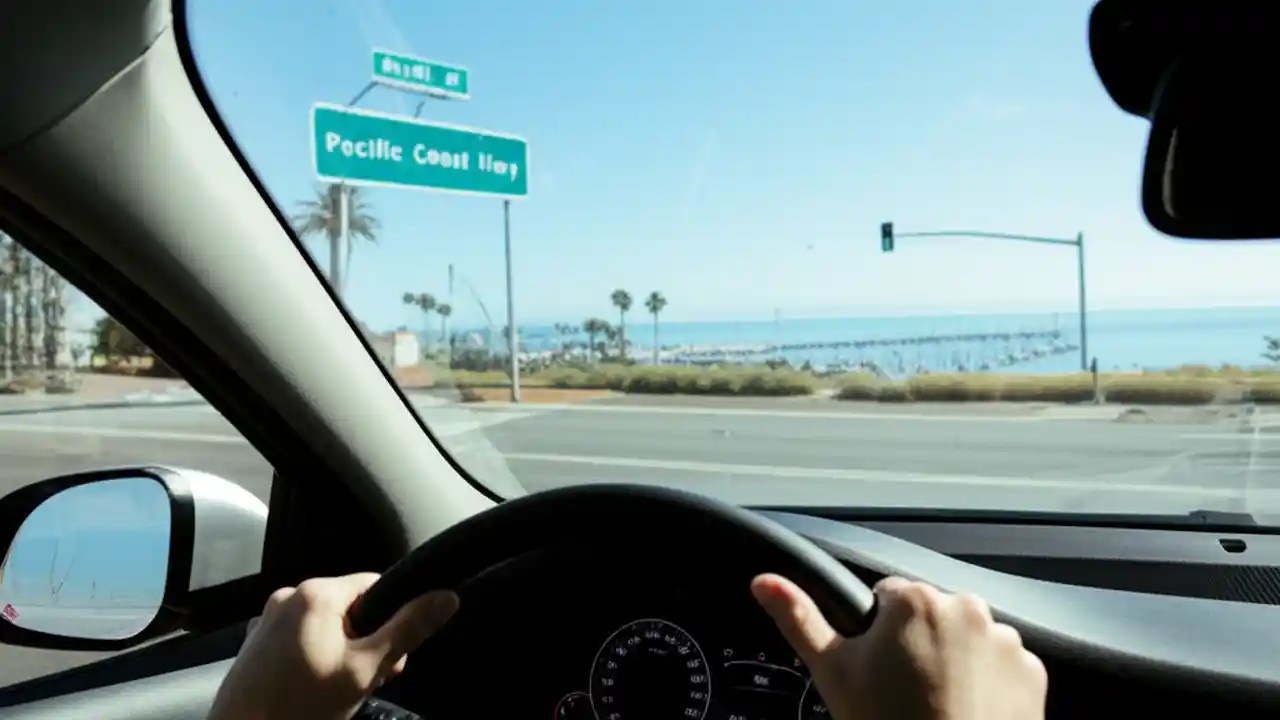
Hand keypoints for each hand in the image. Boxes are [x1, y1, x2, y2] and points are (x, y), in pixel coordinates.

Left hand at [208, 573, 458, 719]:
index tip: (392, 656)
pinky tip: (311, 688)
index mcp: (316, 592)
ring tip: (338, 689)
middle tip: (367, 680)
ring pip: (324, 625)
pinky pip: (298, 638)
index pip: (375, 585)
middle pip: (349, 607)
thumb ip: (408, 630)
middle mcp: (287, 595)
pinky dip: (313, 657)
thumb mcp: (366, 669)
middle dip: (366, 640)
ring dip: (341, 651)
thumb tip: (448, 596)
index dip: (393, 618)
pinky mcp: (255, 643)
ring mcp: (266, 619)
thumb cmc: (304, 704)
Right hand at [751, 574, 1045, 719]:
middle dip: (919, 643)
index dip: (877, 633)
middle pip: (930, 615)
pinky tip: (968, 711)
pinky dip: (989, 684)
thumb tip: (763, 582)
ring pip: (968, 639)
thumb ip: (799, 618)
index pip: (887, 596)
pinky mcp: (1033, 672)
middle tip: (906, 691)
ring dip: (956, 661)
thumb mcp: (833, 672)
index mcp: (914, 599)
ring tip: (939, 704)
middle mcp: (965, 607)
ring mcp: (1005, 639)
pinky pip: (1003, 666)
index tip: (880, 668)